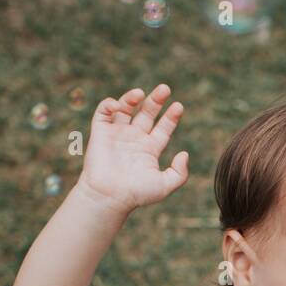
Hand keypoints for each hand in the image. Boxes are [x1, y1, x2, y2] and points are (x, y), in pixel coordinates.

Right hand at [78, 84, 188, 214]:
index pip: (163, 128)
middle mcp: (134, 139)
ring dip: (133, 97)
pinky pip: (104, 111)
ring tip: (141, 93)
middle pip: (147, 113)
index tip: (179, 106)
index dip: (171, 117)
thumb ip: (179, 173)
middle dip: (156, 100)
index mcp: (150, 149)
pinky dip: (110, 104)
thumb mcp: (164, 185)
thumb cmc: (136, 194)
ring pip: (126, 108)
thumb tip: (184, 153)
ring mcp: (117, 134)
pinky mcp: (100, 132)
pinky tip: (119, 105)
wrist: (109, 197)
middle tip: (165, 88)